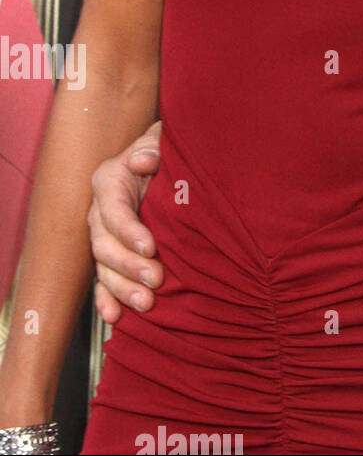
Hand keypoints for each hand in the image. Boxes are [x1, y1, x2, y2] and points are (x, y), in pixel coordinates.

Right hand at [87, 121, 163, 322]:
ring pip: (104, 267)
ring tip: (146, 304)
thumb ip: (155, 146)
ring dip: (121, 288)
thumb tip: (141, 159)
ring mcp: (104, 235)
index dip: (128, 230)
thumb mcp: (164, 139)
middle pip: (105, 244)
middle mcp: (101, 210)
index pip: (113, 209)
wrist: (169, 164)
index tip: (151, 247)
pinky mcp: (112, 254)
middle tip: (156, 280)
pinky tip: (115, 317)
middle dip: (129, 266)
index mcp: (110, 180)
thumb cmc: (168, 150)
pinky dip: (107, 299)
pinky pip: (102, 280)